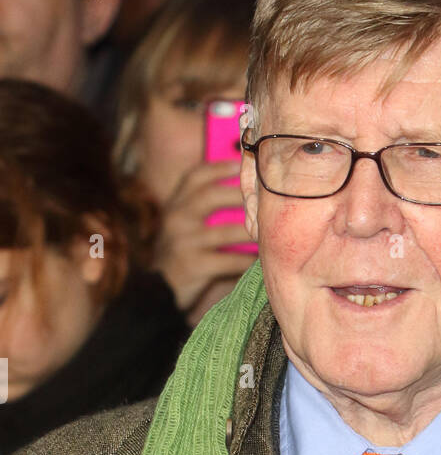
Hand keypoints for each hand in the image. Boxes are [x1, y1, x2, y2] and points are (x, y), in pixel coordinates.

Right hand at [152, 160, 255, 312]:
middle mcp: (177, 218)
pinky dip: (248, 261)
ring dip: (252, 232)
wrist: (157, 291)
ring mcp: (184, 242)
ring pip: (227, 231)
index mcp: (175, 205)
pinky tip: (262, 261)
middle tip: (265, 198)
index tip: (241, 164)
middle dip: (241, 195)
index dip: (219, 168)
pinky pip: (230, 260)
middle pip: (211, 196)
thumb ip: (199, 209)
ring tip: (271, 231)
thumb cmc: (178, 255)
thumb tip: (242, 193)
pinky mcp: (194, 265)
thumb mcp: (181, 227)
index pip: (195, 177)